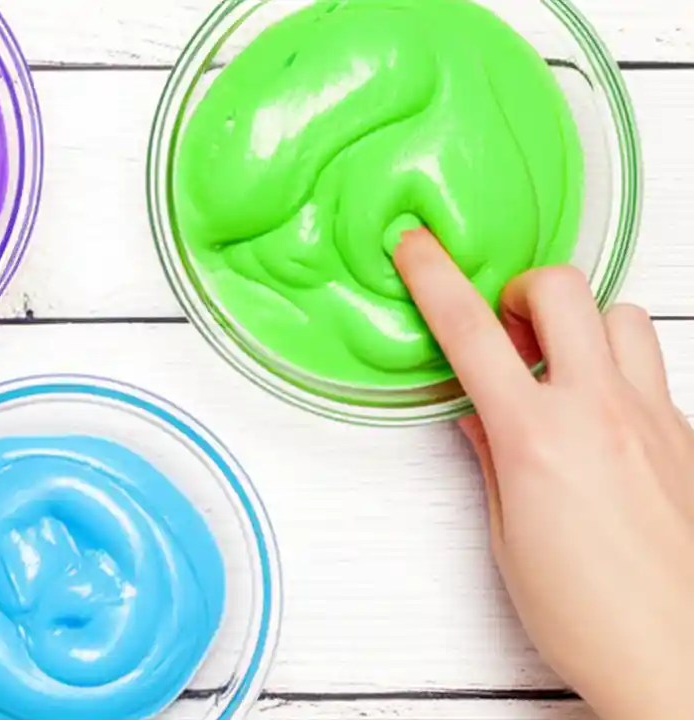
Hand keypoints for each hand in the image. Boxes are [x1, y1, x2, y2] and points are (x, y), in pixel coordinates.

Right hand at [395, 229, 693, 719]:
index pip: (470, 331)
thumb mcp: (509, 537)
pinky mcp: (687, 438)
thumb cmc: (594, 620)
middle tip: (504, 321)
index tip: (417, 247)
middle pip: (563, 290)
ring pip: (623, 317)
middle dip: (523, 288)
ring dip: (583, 324)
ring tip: (558, 362)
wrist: (680, 662)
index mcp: (537, 439)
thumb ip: (492, 458)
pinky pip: (653, 371)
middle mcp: (601, 414)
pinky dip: (619, 373)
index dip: (434, 277)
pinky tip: (599, 420)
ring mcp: (654, 421)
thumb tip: (478, 415)